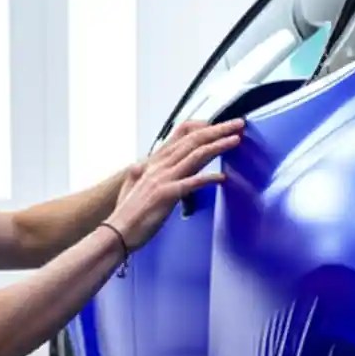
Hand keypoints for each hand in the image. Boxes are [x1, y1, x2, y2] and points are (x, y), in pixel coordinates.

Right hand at [108, 117, 244, 249]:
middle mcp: (159, 166)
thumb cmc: (126, 213)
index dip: (201, 127)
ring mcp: (163, 179)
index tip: (219, 124)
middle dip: (218, 130)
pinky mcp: (166, 195)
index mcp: (154, 163)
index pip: (180, 136)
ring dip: (218, 146)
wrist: (117, 232)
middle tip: (237, 123)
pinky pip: (191, 183)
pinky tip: (222, 177)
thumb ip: (139, 174)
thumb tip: (139, 165)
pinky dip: (208, 178)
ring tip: (236, 139)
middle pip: (193, 141)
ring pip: (195, 156)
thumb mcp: (131, 186)